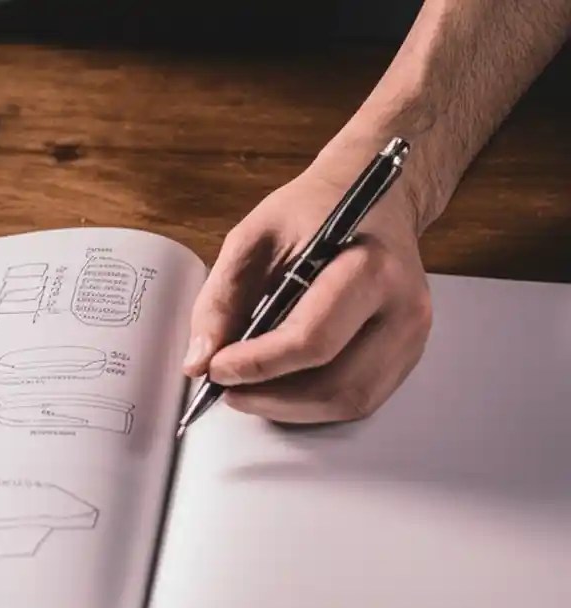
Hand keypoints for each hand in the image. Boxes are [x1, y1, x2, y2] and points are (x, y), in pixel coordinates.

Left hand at [182, 147, 432, 422]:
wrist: (377, 195)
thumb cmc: (316, 209)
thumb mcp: (254, 235)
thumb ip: (221, 298)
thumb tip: (200, 360)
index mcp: (368, 269)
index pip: (311, 340)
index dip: (257, 365)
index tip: (216, 369)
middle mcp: (403, 308)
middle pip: (334, 385)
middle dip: (269, 398)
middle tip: (226, 387)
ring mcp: (411, 336)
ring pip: (348, 403)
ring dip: (289, 408)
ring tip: (249, 389)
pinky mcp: (406, 354)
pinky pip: (360, 398)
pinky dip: (312, 403)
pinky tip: (282, 385)